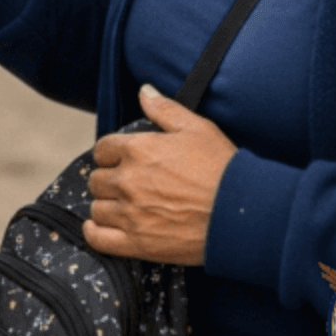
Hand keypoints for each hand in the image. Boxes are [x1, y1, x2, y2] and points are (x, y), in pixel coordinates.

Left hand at [83, 84, 237, 265]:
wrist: (240, 214)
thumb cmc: (221, 169)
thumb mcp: (196, 128)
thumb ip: (164, 108)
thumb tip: (144, 91)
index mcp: (137, 150)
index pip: (102, 149)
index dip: (110, 153)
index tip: (120, 160)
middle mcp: (128, 181)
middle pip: (97, 179)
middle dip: (109, 179)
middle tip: (126, 183)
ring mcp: (131, 214)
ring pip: (97, 208)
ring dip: (106, 205)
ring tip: (121, 205)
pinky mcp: (139, 244)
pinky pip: (99, 239)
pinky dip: (95, 232)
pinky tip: (100, 226)